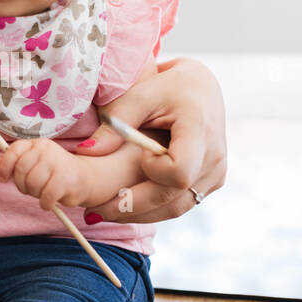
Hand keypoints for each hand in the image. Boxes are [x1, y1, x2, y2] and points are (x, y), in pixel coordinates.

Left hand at [0, 138, 86, 210]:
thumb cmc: (56, 172)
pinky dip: (45, 204)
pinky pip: (45, 197)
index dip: (5, 166)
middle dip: (22, 185)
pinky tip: (50, 202)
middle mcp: (47, 150)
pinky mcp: (65, 180)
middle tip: (31, 189)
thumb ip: (14, 163)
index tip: (2, 179)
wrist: (87, 179)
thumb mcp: (35, 164)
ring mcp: (57, 163)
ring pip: (32, 185)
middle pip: (20, 170)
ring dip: (35, 194)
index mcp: (38, 144)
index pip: (14, 150)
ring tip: (44, 192)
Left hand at [75, 57, 226, 223]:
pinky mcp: (211, 183)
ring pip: (176, 208)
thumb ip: (115, 123)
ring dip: (138, 214)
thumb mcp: (140, 95)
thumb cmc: (167, 87)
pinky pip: (180, 204)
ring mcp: (216, 173)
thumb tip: (86, 152)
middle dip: (131, 207)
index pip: (180, 172)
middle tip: (93, 211)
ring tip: (103, 212)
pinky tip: (124, 206)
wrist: (201, 88)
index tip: (140, 155)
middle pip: (173, 198)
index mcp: (200, 130)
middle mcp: (214, 157)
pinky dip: (152, 209)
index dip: (155, 171)